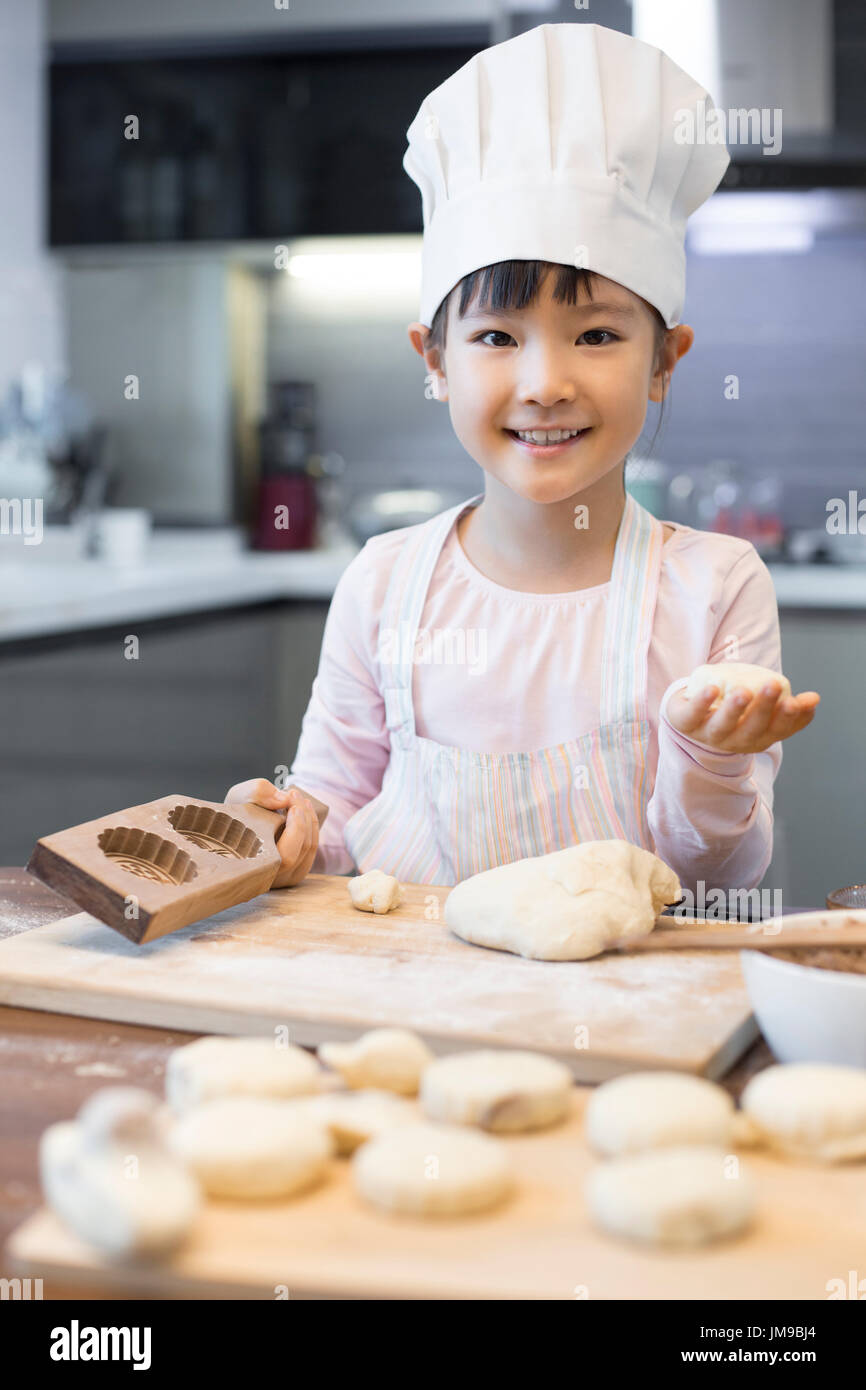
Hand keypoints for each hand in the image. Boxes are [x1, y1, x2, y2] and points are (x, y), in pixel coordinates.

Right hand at [224, 778, 318, 887]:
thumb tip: (284, 800)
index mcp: (255, 867)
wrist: (229, 828)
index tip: (290, 803)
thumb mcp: (239, 796)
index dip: (296, 830)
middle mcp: (272, 878)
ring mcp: (285, 878)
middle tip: (294, 794)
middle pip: (301, 850)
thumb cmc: (233, 814)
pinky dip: (312, 827)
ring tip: (300, 799)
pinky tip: (305, 810)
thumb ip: (258, 792)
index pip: (286, 856)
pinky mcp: (294, 872)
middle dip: (303, 817)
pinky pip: (311, 851)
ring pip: (309, 849)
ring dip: (310, 820)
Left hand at [665, 679, 819, 753]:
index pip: (777, 731)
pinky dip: (702, 702)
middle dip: (764, 708)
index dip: (788, 719)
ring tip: (745, 691)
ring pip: (723, 725)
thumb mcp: (764, 712)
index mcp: (757, 738)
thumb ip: (791, 708)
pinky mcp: (686, 722)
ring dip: (734, 709)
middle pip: (751, 728)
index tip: (796, 702)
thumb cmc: (736, 713)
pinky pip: (693, 713)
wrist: (690, 717)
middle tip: (775, 686)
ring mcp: (709, 733)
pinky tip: (712, 689)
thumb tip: (815, 699)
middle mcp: (735, 740)